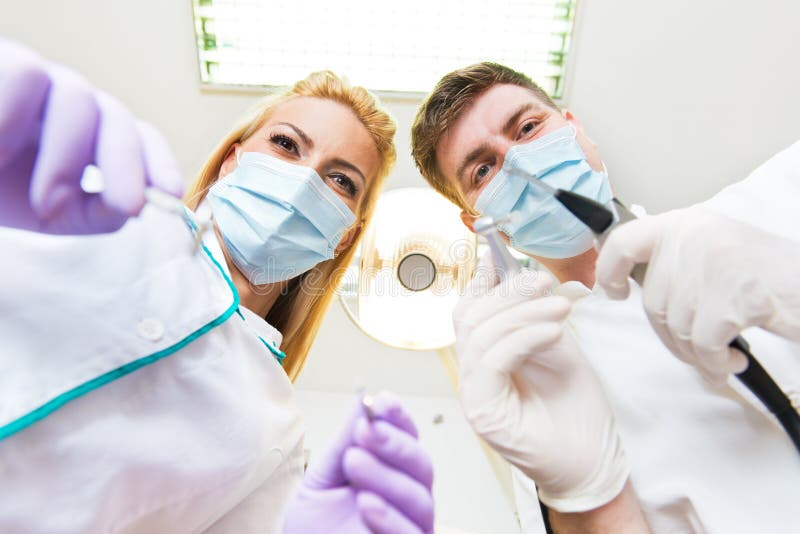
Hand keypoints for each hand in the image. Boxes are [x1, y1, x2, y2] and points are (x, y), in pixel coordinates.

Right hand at [0, 38, 182, 233]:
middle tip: (120, 208)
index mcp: (88, 133)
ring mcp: (32, 75)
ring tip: (40, 203)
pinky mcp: (1, 61)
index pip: (138, 134)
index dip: (158, 160)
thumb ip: (92, 212)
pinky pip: (23, 75)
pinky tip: (2, 158)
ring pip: (74, 93)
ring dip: (67, 156)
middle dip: (124, 166)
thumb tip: (131, 208)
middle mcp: (66, 101)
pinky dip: (14, 121)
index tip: (172, 194)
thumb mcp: (47, 212)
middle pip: (114, 114)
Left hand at [282, 393, 434, 533]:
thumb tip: (362, 401)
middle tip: (366, 430)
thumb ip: (344, 443)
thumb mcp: (322, 479)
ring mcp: (410, 527)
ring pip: (420, 498)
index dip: (400, 419)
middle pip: (422, 466)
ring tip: (354, 462)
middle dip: (395, 443)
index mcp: (391, 474)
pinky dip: (391, 518)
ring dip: (387, 476)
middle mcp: (407, 500)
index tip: (383, 401)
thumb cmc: (314, 529)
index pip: (409, 440)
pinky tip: (367, 503)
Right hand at [453, 257, 628, 511]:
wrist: (594, 461)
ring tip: (560, 306)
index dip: (482, 279)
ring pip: (480, 334)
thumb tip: (525, 280)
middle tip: (544, 281)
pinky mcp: (482, 410)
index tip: (501, 253)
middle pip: (470, 316)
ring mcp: (472, 393)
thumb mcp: (558, 348)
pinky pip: (493, 360)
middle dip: (507, 291)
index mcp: (486, 356)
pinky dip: (523, 337)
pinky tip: (552, 330)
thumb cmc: (577, 411)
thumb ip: (536, 317)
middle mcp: (472, 373)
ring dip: (522, 312)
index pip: (469, 309)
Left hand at [596, 206, 799, 381]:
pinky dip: (716, 360)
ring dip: (697, 353)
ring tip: (722, 353)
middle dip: (672, 336)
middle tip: (699, 348)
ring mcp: (714, 263)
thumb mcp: (711, 254)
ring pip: (677, 326)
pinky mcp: (736, 293)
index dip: (609, 270)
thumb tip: (623, 284)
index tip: (616, 292)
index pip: (624, 240)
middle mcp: (694, 237)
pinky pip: (703, 342)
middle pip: (654, 302)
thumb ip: (672, 264)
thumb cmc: (766, 278)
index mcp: (684, 224)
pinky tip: (734, 359)